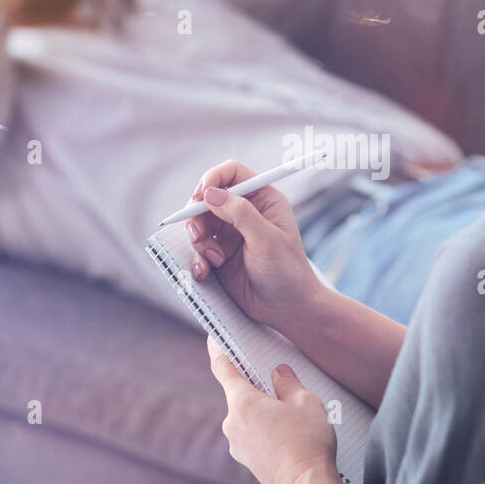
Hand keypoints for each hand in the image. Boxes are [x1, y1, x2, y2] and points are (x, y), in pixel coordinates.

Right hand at [185, 159, 326, 332]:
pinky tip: (206, 272)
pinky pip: (197, 248)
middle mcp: (244, 212)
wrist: (287, 310)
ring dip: (199, 240)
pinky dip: (197, 259)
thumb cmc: (286, 272)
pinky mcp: (219, 255)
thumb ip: (240, 214)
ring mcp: (229, 234)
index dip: (212, 178)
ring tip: (215, 260)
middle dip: (197, 215)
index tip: (200, 195)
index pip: (231, 173)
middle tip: (198, 234)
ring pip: (198, 223)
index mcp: (262, 199)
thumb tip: (210, 193)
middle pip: (207, 197)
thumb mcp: (266, 240)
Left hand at [208, 338, 352, 483]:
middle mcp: (233, 424)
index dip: (218, 350)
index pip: (223, 368)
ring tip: (294, 419)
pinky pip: (252, 435)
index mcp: (243, 403)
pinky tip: (289, 436)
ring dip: (265, 412)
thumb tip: (279, 373)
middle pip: (241, 395)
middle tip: (283, 386)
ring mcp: (237, 445)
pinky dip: (266, 430)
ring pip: (248, 416)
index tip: (213, 338)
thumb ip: (288, 383)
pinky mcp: (247, 460)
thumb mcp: (306, 402)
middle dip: (259, 388)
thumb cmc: (308, 443)